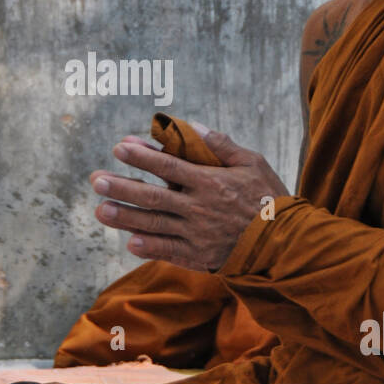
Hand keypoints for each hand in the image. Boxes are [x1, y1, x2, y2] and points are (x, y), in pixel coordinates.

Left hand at [90, 125, 288, 271]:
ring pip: (154, 225)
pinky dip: (149, 248)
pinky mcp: (200, 256)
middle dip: (122, 187)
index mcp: (210, 182)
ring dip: (125, 217)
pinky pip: (169, 252)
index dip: (142, 157)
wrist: (286, 242)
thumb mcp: (252, 163)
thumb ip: (221, 145)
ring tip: (101, 210)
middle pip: (153, 197)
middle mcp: (199, 209)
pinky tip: (130, 243)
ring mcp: (197, 235)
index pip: (168, 166)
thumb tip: (192, 127)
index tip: (119, 147)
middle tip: (96, 181)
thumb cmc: (269, 197)